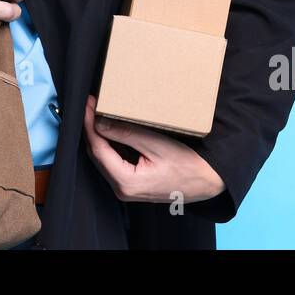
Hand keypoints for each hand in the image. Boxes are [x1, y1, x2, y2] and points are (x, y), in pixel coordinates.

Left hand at [83, 94, 225, 206]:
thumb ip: (126, 134)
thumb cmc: (187, 165)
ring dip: (99, 137)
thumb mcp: (156, 145)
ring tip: (96, 114)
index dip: (89, 125)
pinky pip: (113, 163)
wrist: (207, 182)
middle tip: (90, 106)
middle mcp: (122, 189)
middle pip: (97, 155)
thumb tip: (99, 123)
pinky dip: (110, 145)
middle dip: (92, 129)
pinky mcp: (132, 184)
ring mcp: (127, 189)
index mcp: (126, 182)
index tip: (87, 105)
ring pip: (104, 159)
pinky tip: (110, 130)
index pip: (98, 149)